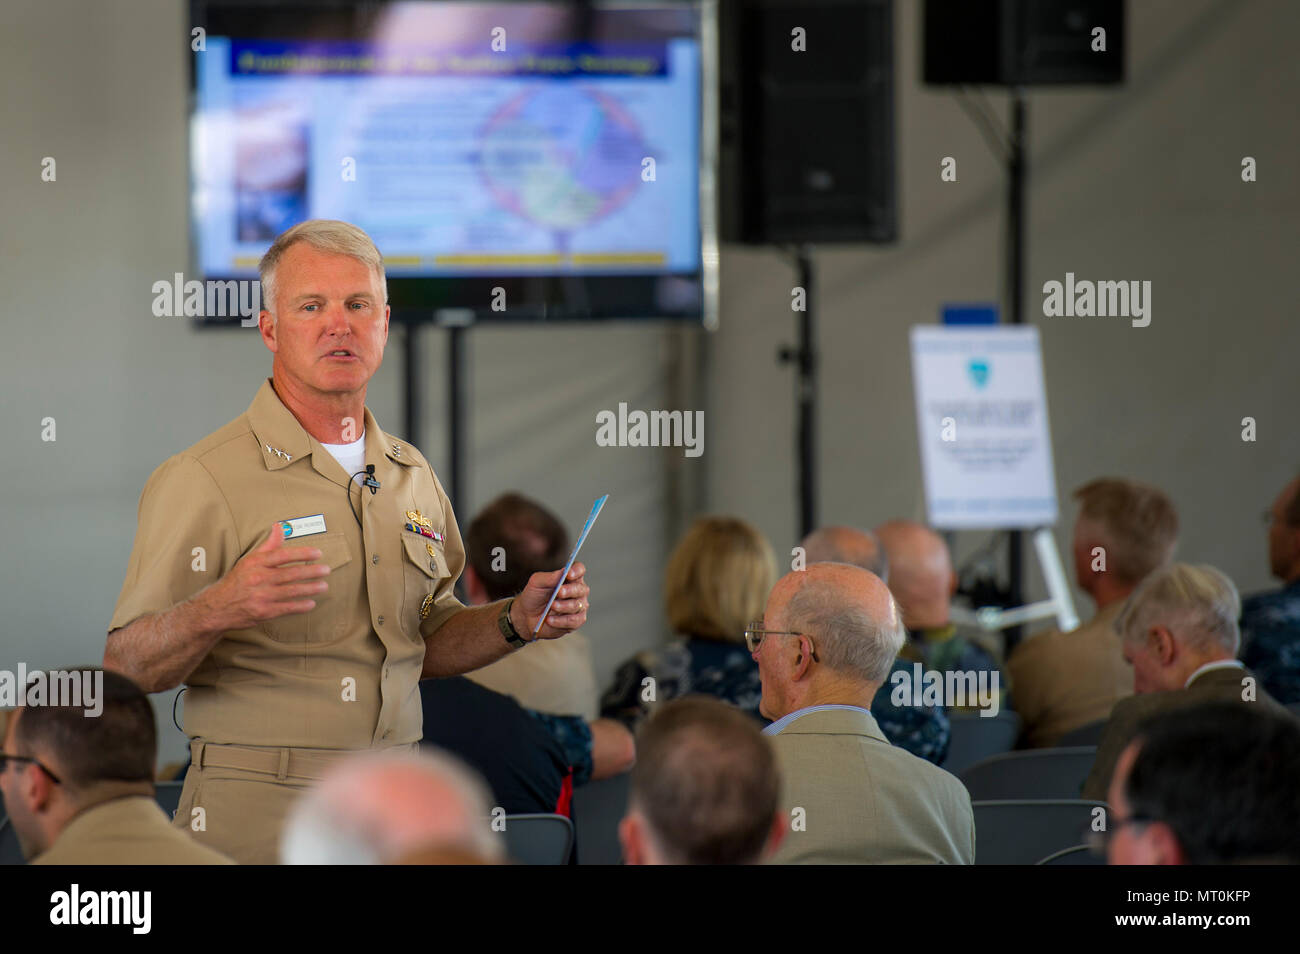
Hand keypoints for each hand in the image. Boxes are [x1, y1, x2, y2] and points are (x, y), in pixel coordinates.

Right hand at [196, 523, 330, 631]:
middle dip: (312, 572)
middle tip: (327, 570)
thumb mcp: (250, 560)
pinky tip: (311, 603)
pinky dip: (301, 606)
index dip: (302, 554)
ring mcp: (261, 596)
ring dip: (311, 589)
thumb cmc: (238, 580)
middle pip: (291, 573)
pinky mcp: (263, 612)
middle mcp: (259, 578)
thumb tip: (279, 526)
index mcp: (256, 563)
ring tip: (324, 586)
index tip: (318, 554)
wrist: (217, 607)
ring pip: (292, 591)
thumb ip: (268, 545)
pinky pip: (287, 608)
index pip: (283, 555)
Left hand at [512, 562, 588, 640]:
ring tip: (552, 606)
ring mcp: (579, 606)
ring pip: (577, 605)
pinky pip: (574, 621)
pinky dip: (561, 621)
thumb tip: (564, 572)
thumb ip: (550, 577)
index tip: (568, 574)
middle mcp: (577, 591)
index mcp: (569, 578)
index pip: (579, 570)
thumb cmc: (534, 596)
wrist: (527, 616)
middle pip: (581, 589)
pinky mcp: (576, 621)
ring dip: (563, 606)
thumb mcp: (536, 583)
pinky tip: (550, 620)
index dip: (576, 571)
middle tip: (559, 592)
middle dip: (570, 591)